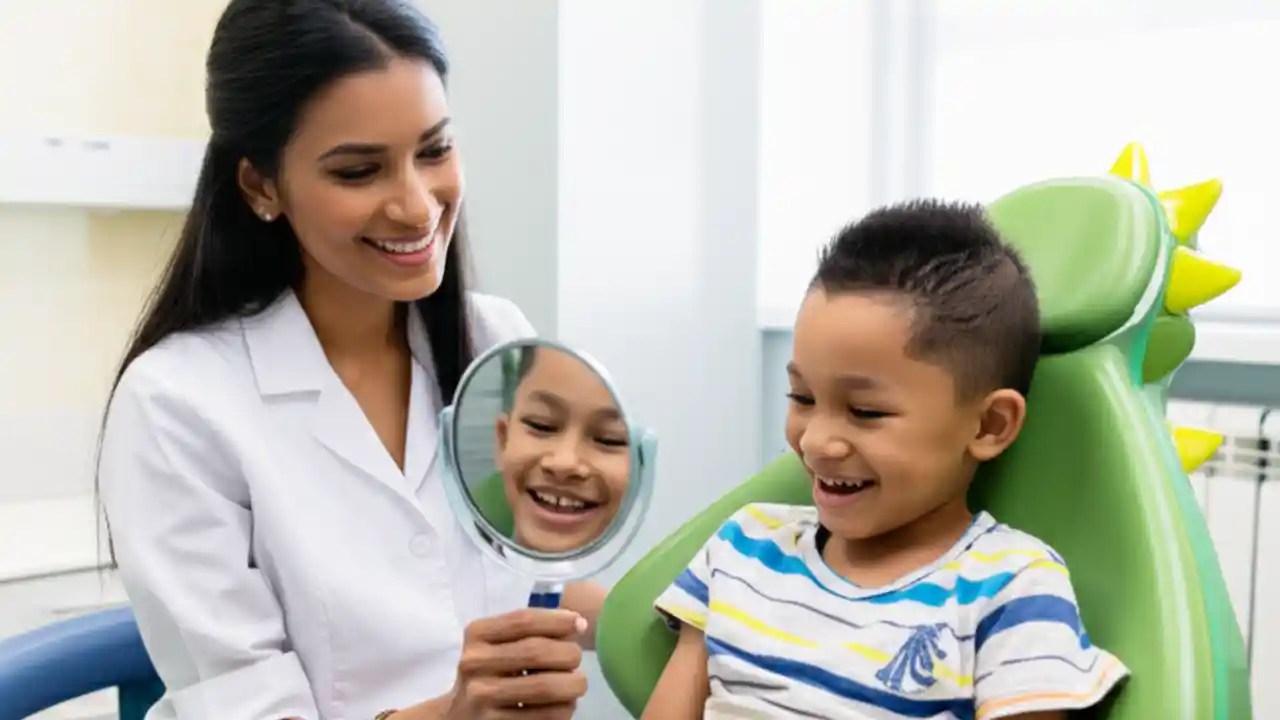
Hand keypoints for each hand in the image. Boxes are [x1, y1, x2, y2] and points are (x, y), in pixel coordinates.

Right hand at [445, 608, 588, 718]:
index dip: (558, 620)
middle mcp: (474, 663)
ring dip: (572, 684)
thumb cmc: (490, 670)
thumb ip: (530, 630)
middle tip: (577, 659)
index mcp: (477, 634)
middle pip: (537, 652)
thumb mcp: (497, 643)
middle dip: (569, 654)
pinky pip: (545, 715)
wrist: (460, 714)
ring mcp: (482, 697)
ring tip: (576, 683)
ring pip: (545, 687)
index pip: (523, 620)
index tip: (580, 624)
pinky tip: (565, 704)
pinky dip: (565, 708)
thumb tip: (577, 623)